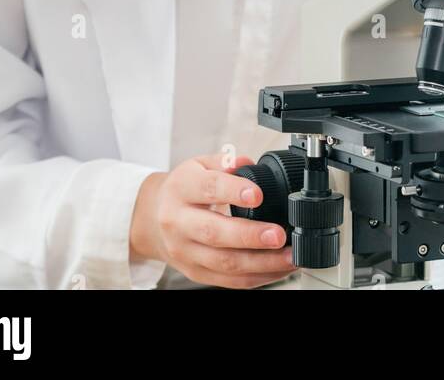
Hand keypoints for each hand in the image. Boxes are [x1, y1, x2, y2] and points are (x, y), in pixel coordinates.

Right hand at [130, 152, 295, 288]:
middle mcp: (178, 222)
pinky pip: (228, 280)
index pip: (208, 188)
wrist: (153, 219)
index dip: (233, 191)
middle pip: (214, 233)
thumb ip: (225, 161)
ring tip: (290, 256)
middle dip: (249, 236)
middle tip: (278, 235)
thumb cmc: (185, 190)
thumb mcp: (199, 165)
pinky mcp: (195, 272)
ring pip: (224, 263)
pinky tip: (279, 269)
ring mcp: (185, 251)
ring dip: (261, 263)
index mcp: (181, 189)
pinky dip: (257, 277)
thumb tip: (246, 162)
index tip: (257, 195)